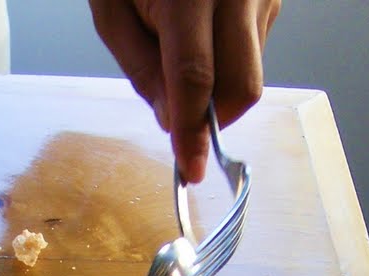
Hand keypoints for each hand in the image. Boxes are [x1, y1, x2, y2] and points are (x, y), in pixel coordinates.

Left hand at [89, 0, 279, 182]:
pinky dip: (227, 60)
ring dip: (218, 85)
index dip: (192, 131)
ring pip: (251, 73)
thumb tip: (171, 121)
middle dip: (214, 118)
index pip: (195, 78)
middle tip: (185, 121)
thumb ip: (141, 68)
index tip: (191, 168)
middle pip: (242, 85)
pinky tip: (204, 32)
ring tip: (184, 46)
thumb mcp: (113, 9)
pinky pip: (255, 51)